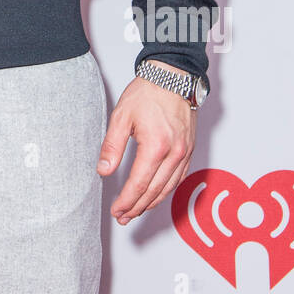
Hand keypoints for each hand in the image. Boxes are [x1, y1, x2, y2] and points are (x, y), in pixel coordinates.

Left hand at [96, 66, 195, 224]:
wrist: (173, 77)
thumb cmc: (147, 92)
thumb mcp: (121, 116)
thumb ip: (112, 146)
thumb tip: (103, 171)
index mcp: (156, 146)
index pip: (139, 184)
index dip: (126, 201)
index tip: (116, 210)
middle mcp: (174, 153)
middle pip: (154, 191)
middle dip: (136, 208)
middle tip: (123, 217)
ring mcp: (185, 152)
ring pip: (168, 188)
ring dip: (151, 203)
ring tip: (135, 211)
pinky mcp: (189, 150)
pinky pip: (178, 178)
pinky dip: (165, 191)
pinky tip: (155, 195)